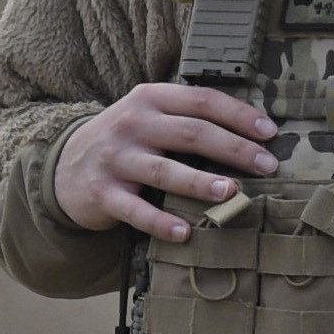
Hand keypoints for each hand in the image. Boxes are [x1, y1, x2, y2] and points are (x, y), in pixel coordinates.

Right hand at [50, 82, 281, 244]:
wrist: (64, 167)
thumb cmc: (124, 142)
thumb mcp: (147, 115)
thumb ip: (185, 116)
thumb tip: (249, 133)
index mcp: (150, 99)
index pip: (202, 101)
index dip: (239, 115)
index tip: (269, 132)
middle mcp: (132, 124)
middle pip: (191, 133)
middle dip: (234, 149)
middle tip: (267, 166)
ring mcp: (116, 159)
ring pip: (165, 170)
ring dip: (201, 182)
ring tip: (231, 193)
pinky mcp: (104, 193)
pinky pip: (137, 211)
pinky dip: (161, 223)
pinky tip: (185, 234)